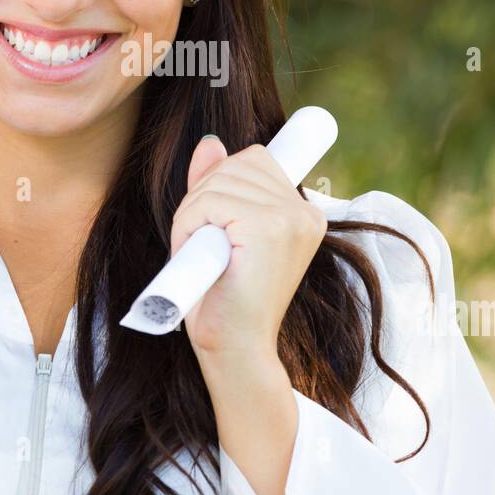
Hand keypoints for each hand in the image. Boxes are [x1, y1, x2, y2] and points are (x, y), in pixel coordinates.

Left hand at [173, 136, 328, 364]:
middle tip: (199, 246)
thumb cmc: (226, 301)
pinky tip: (196, 255)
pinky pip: (209, 202)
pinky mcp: (268, 227)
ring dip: (192, 215)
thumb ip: (218, 186)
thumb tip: (210, 144)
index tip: (212, 225)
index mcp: (304, 214)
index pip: (255, 159)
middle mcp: (306, 212)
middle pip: (235, 165)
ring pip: (218, 182)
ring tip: (199, 254)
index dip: (220, 183)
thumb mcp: (220, 233)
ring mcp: (291, 218)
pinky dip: (188, 225)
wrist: (236, 351)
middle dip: (201, 199)